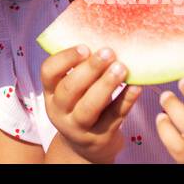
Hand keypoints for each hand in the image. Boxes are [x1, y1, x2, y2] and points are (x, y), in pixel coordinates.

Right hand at [41, 45, 140, 163]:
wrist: (88, 146)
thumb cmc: (81, 105)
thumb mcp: (72, 91)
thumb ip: (79, 70)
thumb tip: (101, 37)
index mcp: (50, 93)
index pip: (48, 73)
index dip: (64, 59)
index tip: (84, 47)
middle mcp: (60, 111)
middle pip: (70, 90)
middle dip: (89, 69)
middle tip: (108, 52)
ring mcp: (79, 127)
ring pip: (90, 107)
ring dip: (106, 85)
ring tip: (122, 67)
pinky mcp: (100, 137)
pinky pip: (113, 117)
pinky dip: (126, 100)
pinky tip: (136, 86)